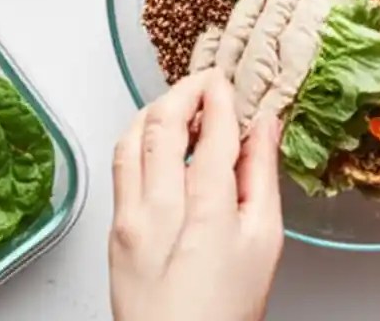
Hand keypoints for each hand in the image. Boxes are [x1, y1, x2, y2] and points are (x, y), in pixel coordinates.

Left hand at [109, 69, 283, 320]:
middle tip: (205, 81)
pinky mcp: (114, 228)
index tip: (228, 82)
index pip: (210, 130)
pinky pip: (120, 164)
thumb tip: (264, 128)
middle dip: (184, 90)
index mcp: (207, 210)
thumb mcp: (264, 242)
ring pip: (132, 137)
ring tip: (180, 104)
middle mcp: (160, 208)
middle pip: (163, 123)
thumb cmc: (225, 309)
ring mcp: (130, 217)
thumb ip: (261, 176)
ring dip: (155, 108)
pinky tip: (157, 139)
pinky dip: (138, 137)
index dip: (219, 95)